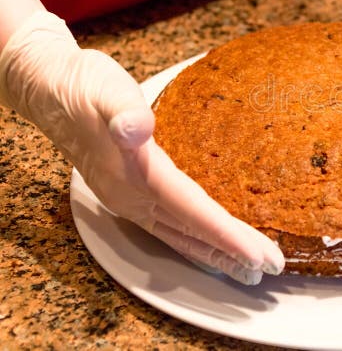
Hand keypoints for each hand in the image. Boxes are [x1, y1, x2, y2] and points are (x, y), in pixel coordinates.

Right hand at [0, 11, 283, 284]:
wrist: (52, 91)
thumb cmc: (86, 88)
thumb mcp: (108, 91)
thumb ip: (124, 112)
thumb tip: (135, 128)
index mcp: (138, 175)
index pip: (192, 213)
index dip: (226, 235)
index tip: (258, 253)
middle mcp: (134, 197)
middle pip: (193, 232)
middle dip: (233, 253)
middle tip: (272, 267)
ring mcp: (131, 200)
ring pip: (181, 236)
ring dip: (216, 254)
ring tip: (249, 271)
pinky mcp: (131, 195)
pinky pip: (170, 228)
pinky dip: (196, 241)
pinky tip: (210, 246)